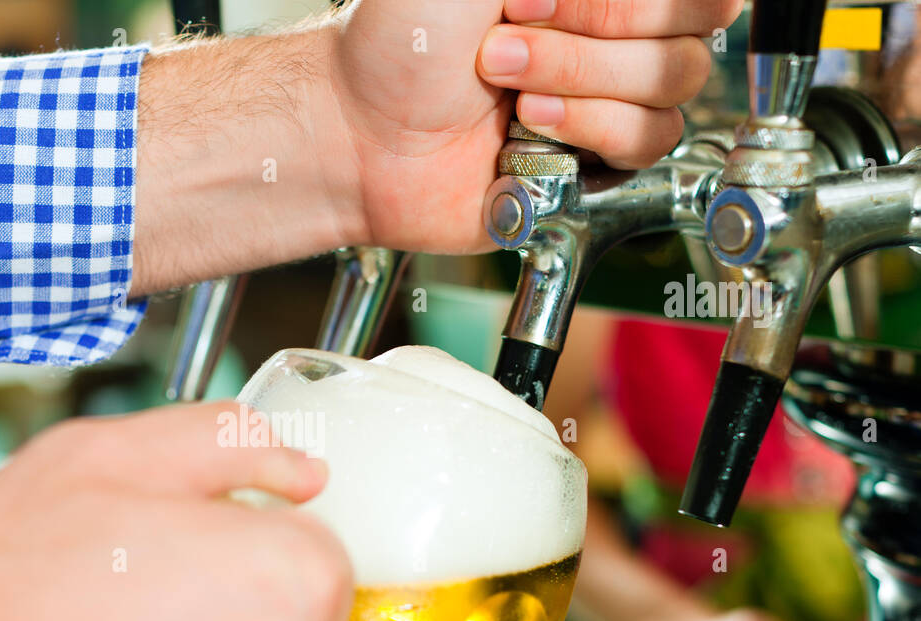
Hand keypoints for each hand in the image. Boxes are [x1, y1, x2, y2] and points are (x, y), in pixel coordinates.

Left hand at [133, 0, 741, 291]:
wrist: (359, 134)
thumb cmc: (400, 42)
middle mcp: (609, 33)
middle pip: (689, 29)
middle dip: (591, 33)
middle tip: (504, 43)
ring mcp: (606, 97)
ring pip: (672, 87)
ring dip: (579, 82)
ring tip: (505, 89)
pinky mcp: (595, 163)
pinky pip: (648, 146)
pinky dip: (586, 132)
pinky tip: (527, 131)